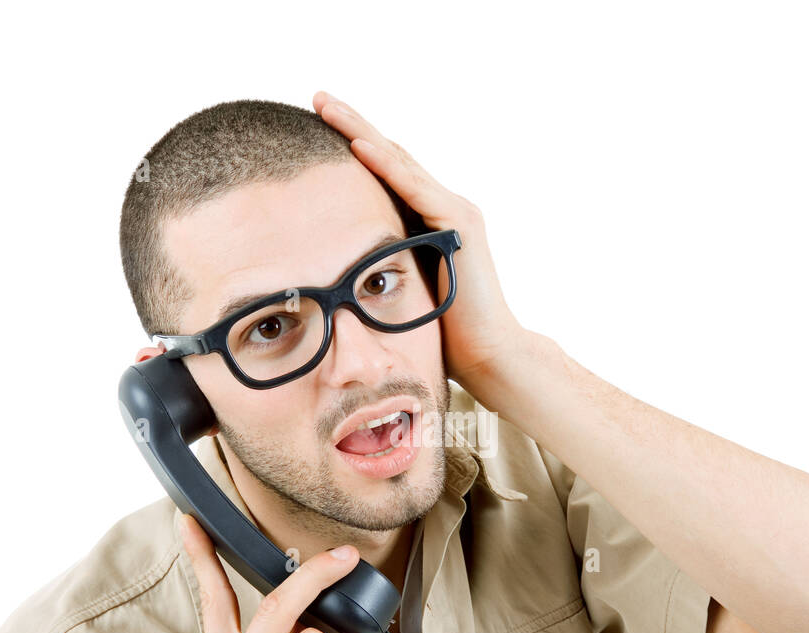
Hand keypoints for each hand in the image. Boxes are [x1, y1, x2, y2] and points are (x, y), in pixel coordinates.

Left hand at [313, 90, 526, 396]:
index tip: (320, 124)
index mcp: (431, 221)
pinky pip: (413, 187)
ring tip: (328, 107)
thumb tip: (334, 275)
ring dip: (361, 131)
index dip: (355, 145)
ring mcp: (455, 211)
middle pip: (391, 155)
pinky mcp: (458, 223)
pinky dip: (385, 164)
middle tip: (318, 98)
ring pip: (399, 161)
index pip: (388, 172)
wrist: (490, 357)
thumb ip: (380, 268)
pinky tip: (357, 145)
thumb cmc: (447, 336)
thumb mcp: (402, 292)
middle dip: (353, 125)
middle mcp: (446, 207)